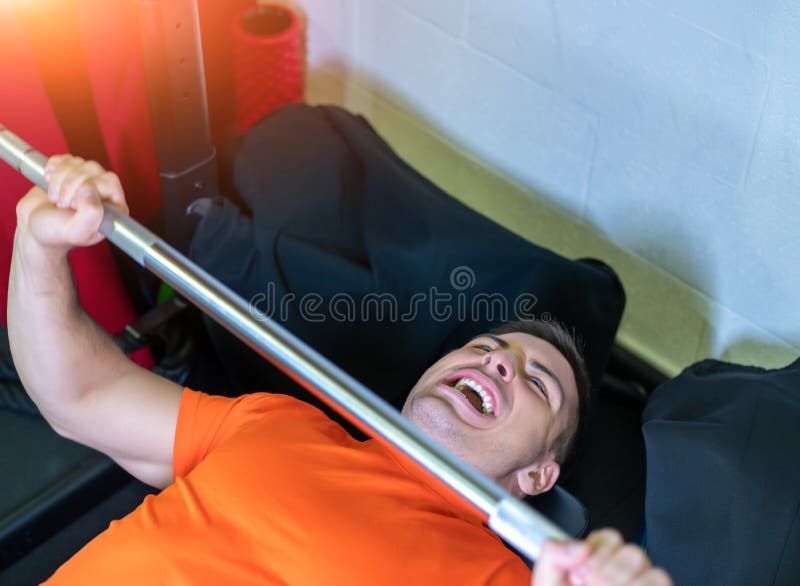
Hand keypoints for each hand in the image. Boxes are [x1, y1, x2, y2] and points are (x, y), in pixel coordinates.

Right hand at [15, 155, 128, 251]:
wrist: (33, 229)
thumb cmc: (56, 234)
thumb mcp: (76, 232)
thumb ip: (91, 215)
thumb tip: (91, 188)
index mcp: (114, 208)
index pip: (108, 180)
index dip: (87, 188)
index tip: (73, 206)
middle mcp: (104, 193)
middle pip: (92, 168)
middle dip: (70, 184)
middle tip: (61, 204)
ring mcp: (87, 181)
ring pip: (77, 162)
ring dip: (59, 179)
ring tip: (54, 198)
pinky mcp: (70, 173)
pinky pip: (64, 158)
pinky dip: (52, 167)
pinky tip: (48, 181)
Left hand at [532, 529, 671, 585]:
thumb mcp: (548, 583)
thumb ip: (554, 554)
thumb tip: (582, 546)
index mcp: (598, 562)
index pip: (611, 538)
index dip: (597, 553)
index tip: (578, 574)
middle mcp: (623, 575)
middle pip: (635, 553)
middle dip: (611, 573)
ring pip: (656, 574)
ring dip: (625, 583)